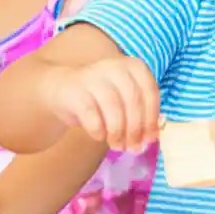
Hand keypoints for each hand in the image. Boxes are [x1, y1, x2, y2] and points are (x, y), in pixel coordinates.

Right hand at [39, 57, 159, 152]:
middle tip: (133, 148)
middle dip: (135, 128)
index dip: (152, 117)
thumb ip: (141, 112)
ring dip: (117, 132)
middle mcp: (114, 66)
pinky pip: (92, 116)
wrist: (62, 89)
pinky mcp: (75, 91)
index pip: (150, 91)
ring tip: (117, 145)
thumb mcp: (125, 99)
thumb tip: (152, 136)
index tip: (150, 138)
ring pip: (113, 107)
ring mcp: (93, 77)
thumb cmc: (100, 98)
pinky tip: (99, 136)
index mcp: (132, 66)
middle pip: (133, 100)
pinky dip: (98, 131)